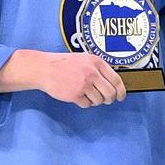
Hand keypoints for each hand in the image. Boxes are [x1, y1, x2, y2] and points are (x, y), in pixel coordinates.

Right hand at [0, 50, 126, 107]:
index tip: (121, 97)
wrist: (44, 68)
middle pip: (110, 93)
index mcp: (96, 62)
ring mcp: (83, 84)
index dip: (121, 91)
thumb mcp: (84, 59)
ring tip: (87, 95)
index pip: (116, 80)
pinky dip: (85, 103)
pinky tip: (78, 96)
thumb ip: (98, 69)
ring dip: (95, 101)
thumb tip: (114, 84)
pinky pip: (87, 104)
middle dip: (109, 99)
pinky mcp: (75, 94)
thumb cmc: (64, 64)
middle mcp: (92, 73)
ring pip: (99, 100)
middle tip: (105, 100)